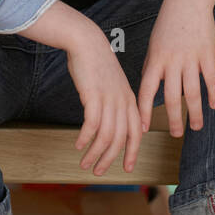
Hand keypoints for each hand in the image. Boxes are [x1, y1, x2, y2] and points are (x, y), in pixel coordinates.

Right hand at [65, 26, 142, 176]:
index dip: (132, 152)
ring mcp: (109, 99)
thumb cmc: (97, 64)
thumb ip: (116, 103)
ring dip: (95, 153)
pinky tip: (78, 145)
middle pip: (120, 139)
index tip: (126, 169)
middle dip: (110, 159)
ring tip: (85, 163)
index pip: (136, 133)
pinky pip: (91, 125)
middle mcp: (122, 102)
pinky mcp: (93, 96)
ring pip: (106, 136)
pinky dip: (85, 139)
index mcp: (130, 100)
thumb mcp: (113, 84)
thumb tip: (111, 123)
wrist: (87, 42)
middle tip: (98, 172)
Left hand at [137, 0, 214, 136]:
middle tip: (176, 134)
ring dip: (195, 112)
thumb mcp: (154, 43)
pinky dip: (213, 94)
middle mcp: (171, 61)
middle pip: (171, 97)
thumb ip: (151, 65)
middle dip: (173, 119)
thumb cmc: (168, 23)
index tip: (142, 128)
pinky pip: (211, 78)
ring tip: (196, 126)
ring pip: (193, 92)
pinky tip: (214, 106)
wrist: (187, 0)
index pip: (146, 90)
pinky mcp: (207, 53)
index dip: (143, 111)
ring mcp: (190, 58)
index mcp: (156, 59)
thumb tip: (147, 88)